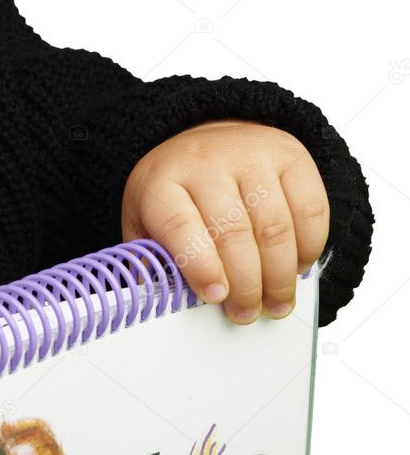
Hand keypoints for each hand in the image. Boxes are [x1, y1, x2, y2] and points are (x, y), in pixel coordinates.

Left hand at [120, 118, 328, 324]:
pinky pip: (310, 210)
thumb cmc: (179, 190)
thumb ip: (153, 258)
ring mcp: (251, 155)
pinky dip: (309, 247)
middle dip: (245, 285)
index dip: (200, 267)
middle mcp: (206, 162)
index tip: (215, 297)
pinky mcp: (290, 157)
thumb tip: (162, 302)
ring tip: (276, 302)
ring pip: (274, 227)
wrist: (210, 142)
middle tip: (248, 313)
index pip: (179, 226)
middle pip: (233, 233)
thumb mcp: (147, 219)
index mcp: (162, 181)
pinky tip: (297, 267)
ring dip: (279, 276)